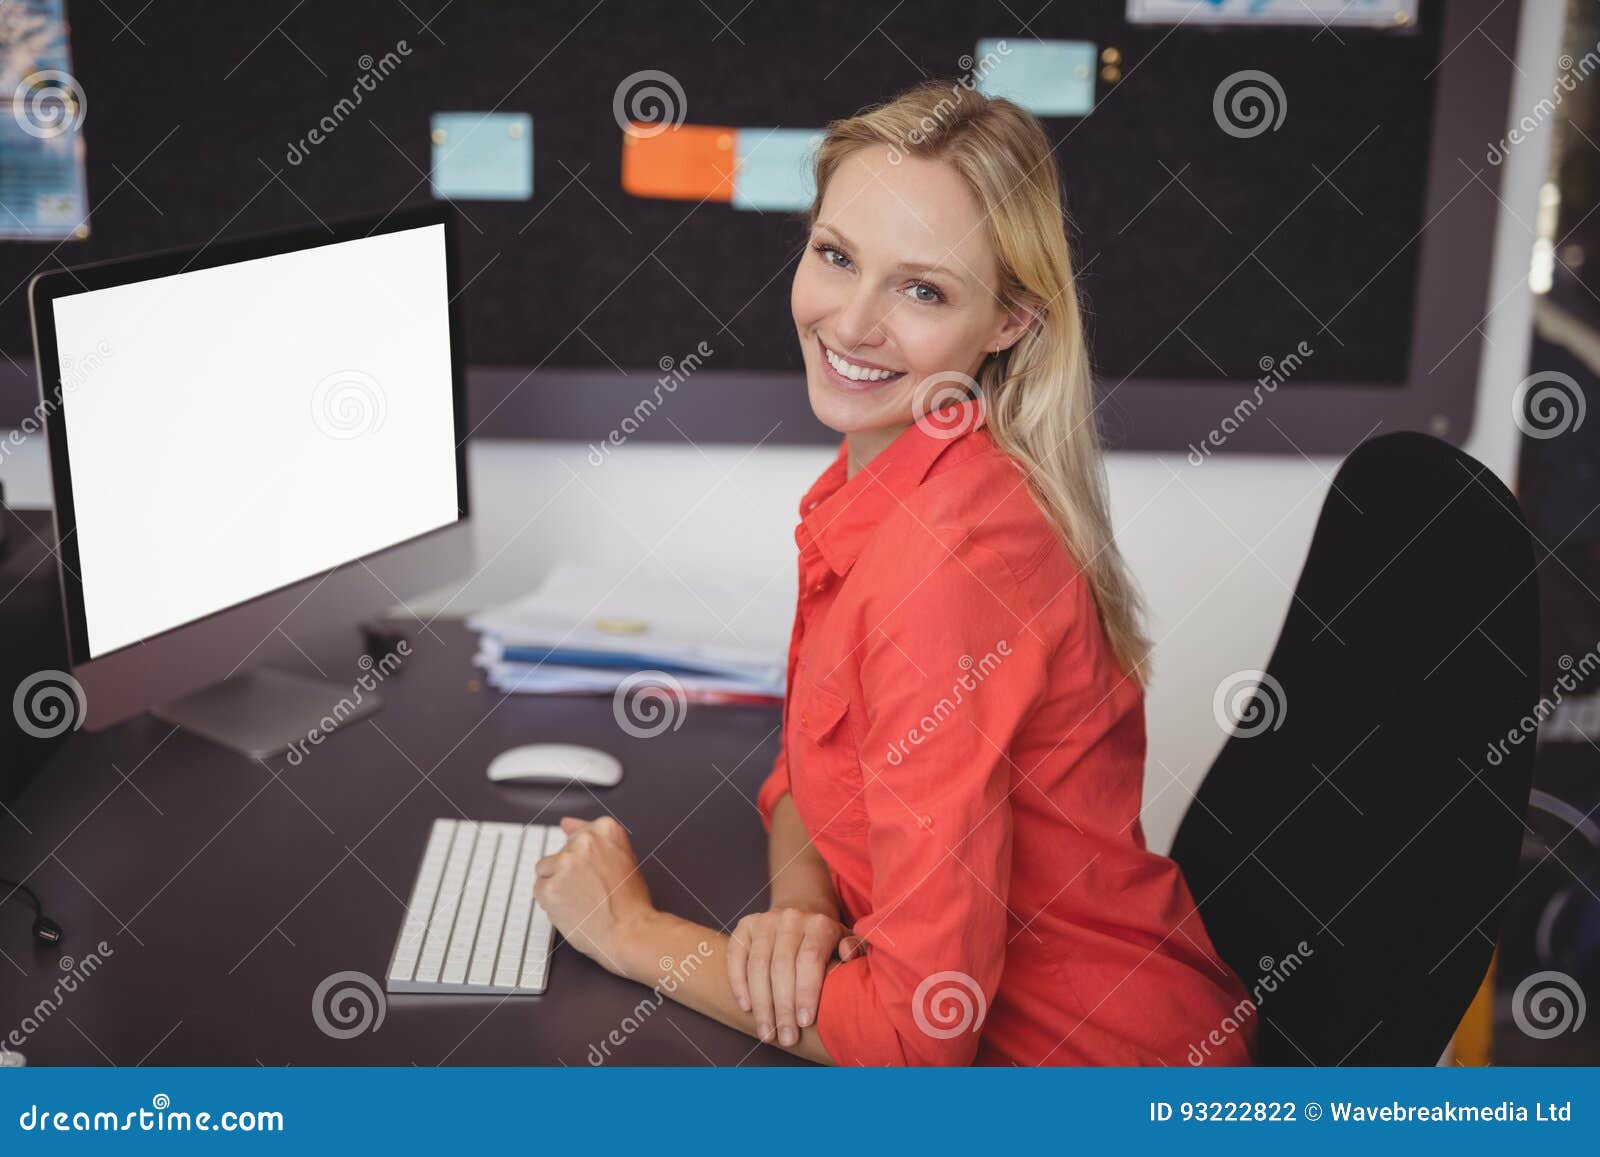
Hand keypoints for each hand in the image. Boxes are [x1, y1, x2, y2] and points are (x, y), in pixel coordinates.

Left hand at [533, 816, 653, 974]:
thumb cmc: (630, 901)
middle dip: (570, 872)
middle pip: (560, 853)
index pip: (576, 836)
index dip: (583, 861)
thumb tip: (566, 823)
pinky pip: (539, 890)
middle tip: (591, 891)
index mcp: (605, 830)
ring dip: (557, 884)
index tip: (593, 874)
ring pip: (545, 870)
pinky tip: (572, 909)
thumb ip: (592, 838)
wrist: (629, 931)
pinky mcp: (549, 887)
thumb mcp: (622, 858)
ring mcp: (565, 864)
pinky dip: (551, 902)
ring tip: (581, 900)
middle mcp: (584, 842)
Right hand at [726, 907, 863, 1046]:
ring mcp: (765, 921)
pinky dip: (739, 983)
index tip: (805, 1022)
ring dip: (761, 1003)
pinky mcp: (745, 925)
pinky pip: (736, 956)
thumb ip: (855, 948)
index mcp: (819, 924)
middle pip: (782, 966)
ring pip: (758, 965)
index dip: (806, 992)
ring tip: (767, 1032)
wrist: (801, 910)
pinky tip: (746, 1007)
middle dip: (783, 1007)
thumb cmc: (826, 940)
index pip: (810, 959)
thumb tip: (847, 954)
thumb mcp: (847, 941)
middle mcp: (790, 918)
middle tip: (786, 1037)